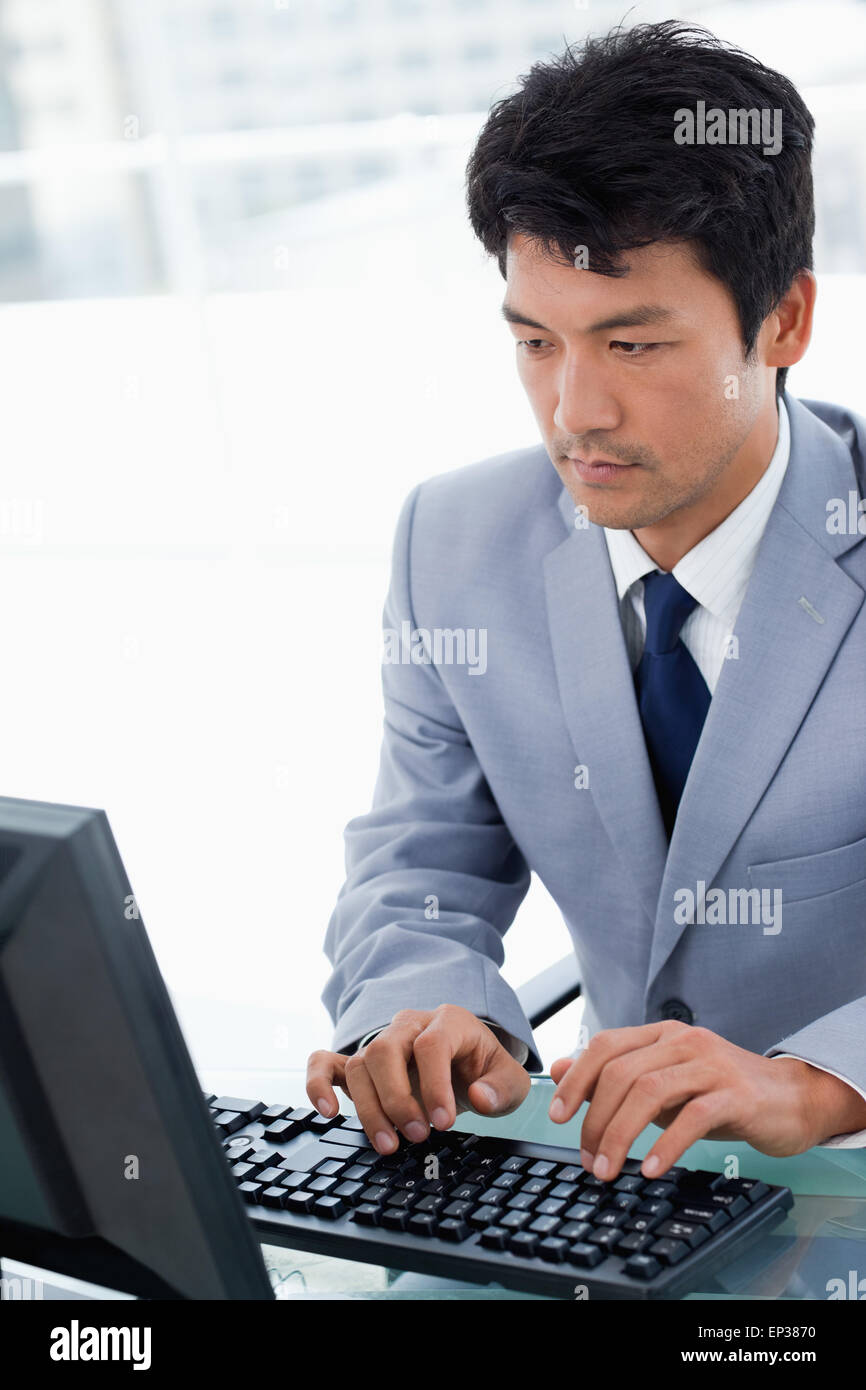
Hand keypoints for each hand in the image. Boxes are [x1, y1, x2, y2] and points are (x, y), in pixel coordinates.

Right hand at [306, 1005, 530, 1153]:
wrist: (465, 1062)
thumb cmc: (483, 1069)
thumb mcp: (508, 1078)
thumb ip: (501, 1088)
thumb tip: (477, 1098)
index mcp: (447, 1022)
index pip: (430, 1044)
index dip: (434, 1084)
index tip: (444, 1122)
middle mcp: (408, 1026)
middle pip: (386, 1051)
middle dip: (399, 1099)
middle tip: (420, 1136)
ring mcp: (380, 1042)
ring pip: (359, 1064)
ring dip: (369, 1108)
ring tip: (390, 1144)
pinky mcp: (358, 1062)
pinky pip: (325, 1062)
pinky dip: (318, 1084)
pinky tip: (328, 1112)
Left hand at [547, 1020, 858, 1181]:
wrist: (791, 1098)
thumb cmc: (722, 1093)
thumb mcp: (664, 1082)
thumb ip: (615, 1075)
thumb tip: (559, 1071)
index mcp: (662, 1034)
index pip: (606, 1045)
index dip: (576, 1079)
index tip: (557, 1115)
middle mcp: (684, 1041)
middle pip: (622, 1072)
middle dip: (595, 1119)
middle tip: (588, 1159)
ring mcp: (711, 1065)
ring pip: (650, 1092)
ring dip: (621, 1135)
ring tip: (608, 1169)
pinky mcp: (736, 1094)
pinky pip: (693, 1117)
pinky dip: (666, 1144)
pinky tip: (653, 1169)